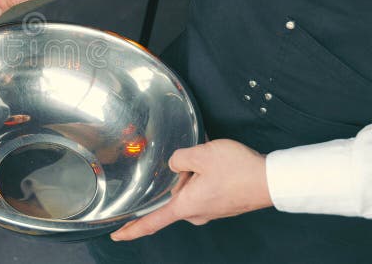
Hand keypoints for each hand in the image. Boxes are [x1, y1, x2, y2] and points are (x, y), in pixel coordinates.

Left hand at [110, 139, 272, 240]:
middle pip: (172, 195)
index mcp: (185, 206)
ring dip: (194, 174)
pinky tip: (217, 165)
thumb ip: (177, 158)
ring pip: (189, 190)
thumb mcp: (200, 154)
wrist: (272, 179)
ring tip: (211, 161)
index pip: (151, 222)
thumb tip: (175, 164)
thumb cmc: (239, 170)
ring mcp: (211, 211)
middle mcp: (197, 213)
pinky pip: (204, 189)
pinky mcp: (221, 204)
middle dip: (178, 176)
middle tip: (195, 160)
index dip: (131, 229)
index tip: (117, 235)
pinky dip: (206, 175)